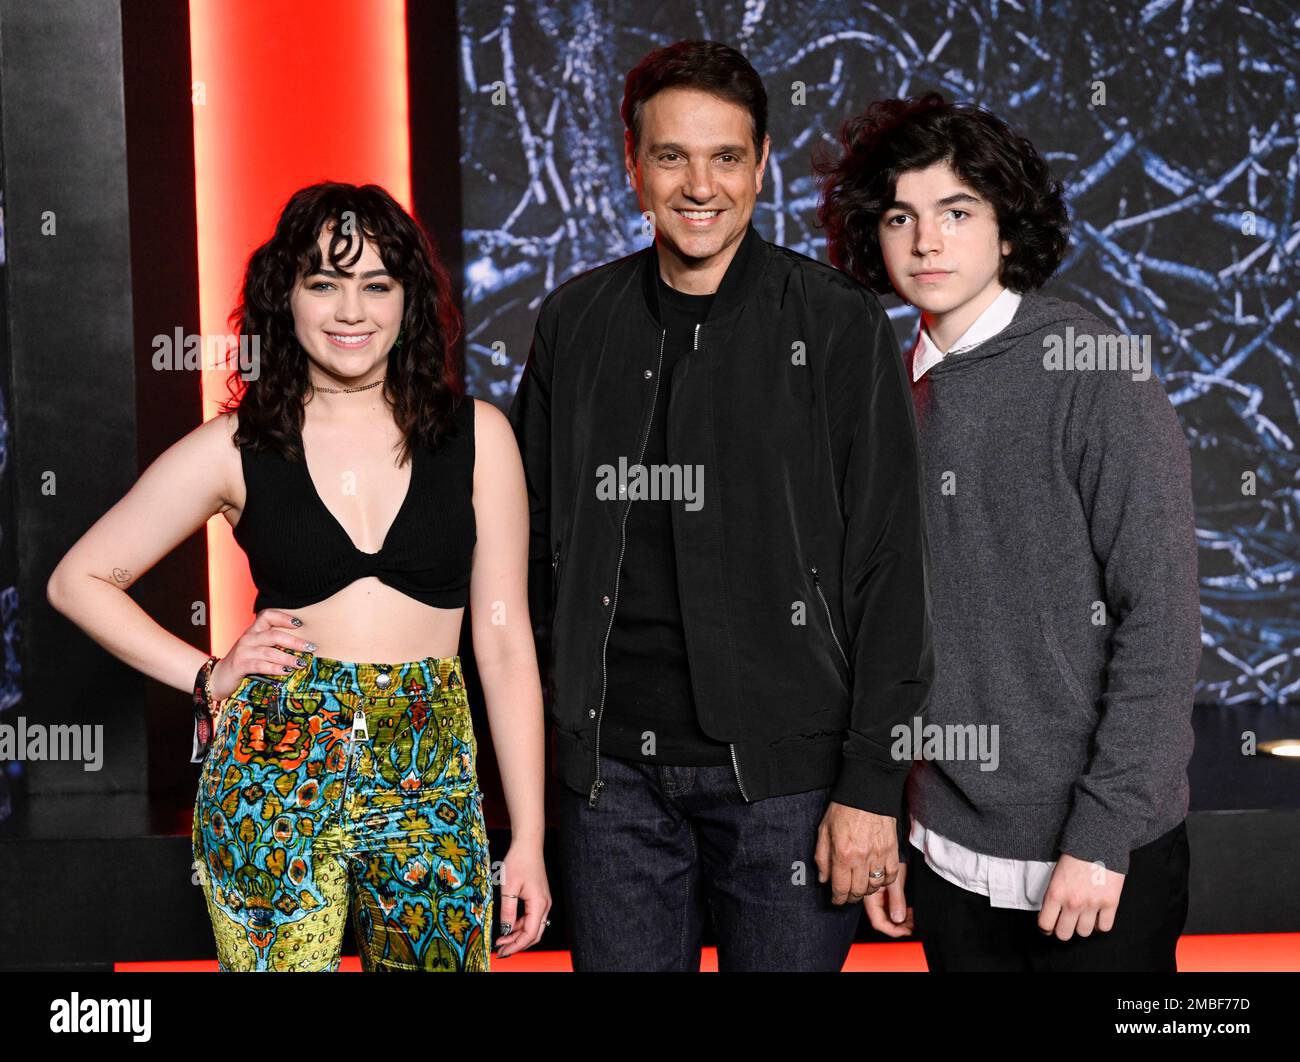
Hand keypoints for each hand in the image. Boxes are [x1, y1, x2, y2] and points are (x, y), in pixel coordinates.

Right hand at [208, 608, 313, 701]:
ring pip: (269, 652)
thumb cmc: (244, 663)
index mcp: (253, 631)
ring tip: (302, 663)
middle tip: (310, 647)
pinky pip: (260, 665)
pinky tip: (286, 671)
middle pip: (274, 635)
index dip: (284, 617)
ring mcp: (243, 651)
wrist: (219, 678)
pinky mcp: (240, 665)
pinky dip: (275, 668)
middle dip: (294, 641)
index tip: (300, 624)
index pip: (267, 615)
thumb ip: (274, 645)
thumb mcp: (257, 650)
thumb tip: (302, 646)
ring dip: (288, 657)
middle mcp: (248, 638)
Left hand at [494, 842, 550, 958]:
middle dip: (518, 944)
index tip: (501, 951)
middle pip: (534, 934)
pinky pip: (532, 918)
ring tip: (502, 939)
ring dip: (518, 935)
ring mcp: (543, 902)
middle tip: (501, 949)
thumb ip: (507, 911)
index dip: (515, 945)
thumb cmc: (519, 862)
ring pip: (533, 927)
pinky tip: (509, 926)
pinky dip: (521, 926)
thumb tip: (505, 931)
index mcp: (539, 904)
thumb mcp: (508, 888)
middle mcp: (544, 905)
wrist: (528, 845)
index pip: (529, 933)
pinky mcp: (539, 898)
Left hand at [815, 801, 898, 903]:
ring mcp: (878, 855)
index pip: (840, 888)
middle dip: (850, 897)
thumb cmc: (844, 809)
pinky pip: (890, 876)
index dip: (837, 899)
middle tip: (847, 895)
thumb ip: (822, 857)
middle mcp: (861, 858)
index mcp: (842, 854)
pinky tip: (876, 878)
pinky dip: (884, 882)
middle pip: (857, 891)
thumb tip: (823, 879)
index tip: (836, 900)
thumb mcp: (824, 831)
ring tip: (860, 886)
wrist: (867, 792)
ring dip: (866, 891)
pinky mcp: (892, 851)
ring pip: (874, 886)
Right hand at [863, 860, 912, 935]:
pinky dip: (899, 911)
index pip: (879, 922)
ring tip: (912, 916)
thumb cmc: (891, 856)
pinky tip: (908, 909)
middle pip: (883, 921)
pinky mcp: (883, 892)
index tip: (907, 930)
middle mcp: (872, 899)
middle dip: (899, 926)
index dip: (893, 930)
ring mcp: (877, 896)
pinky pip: (889, 907)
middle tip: (913, 923)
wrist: (889, 843)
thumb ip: (896, 900)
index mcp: (870, 897)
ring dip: (900, 919)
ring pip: (887, 915)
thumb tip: (899, 919)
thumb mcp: (895, 880)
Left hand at [1038, 852, 1125, 940]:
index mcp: (1055, 893)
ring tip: (1083, 917)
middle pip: (1064, 934)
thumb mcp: (1056, 874)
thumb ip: (1055, 894)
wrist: (1098, 841)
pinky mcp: (1110, 903)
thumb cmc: (1075, 855)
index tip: (1049, 926)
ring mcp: (1092, 904)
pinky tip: (1098, 915)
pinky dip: (1101, 924)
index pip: (1045, 924)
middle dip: (1063, 930)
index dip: (1046, 928)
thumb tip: (1053, 913)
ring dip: (1083, 926)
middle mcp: (1073, 902)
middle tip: (1066, 923)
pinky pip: (1104, 927)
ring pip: (1084, 932)